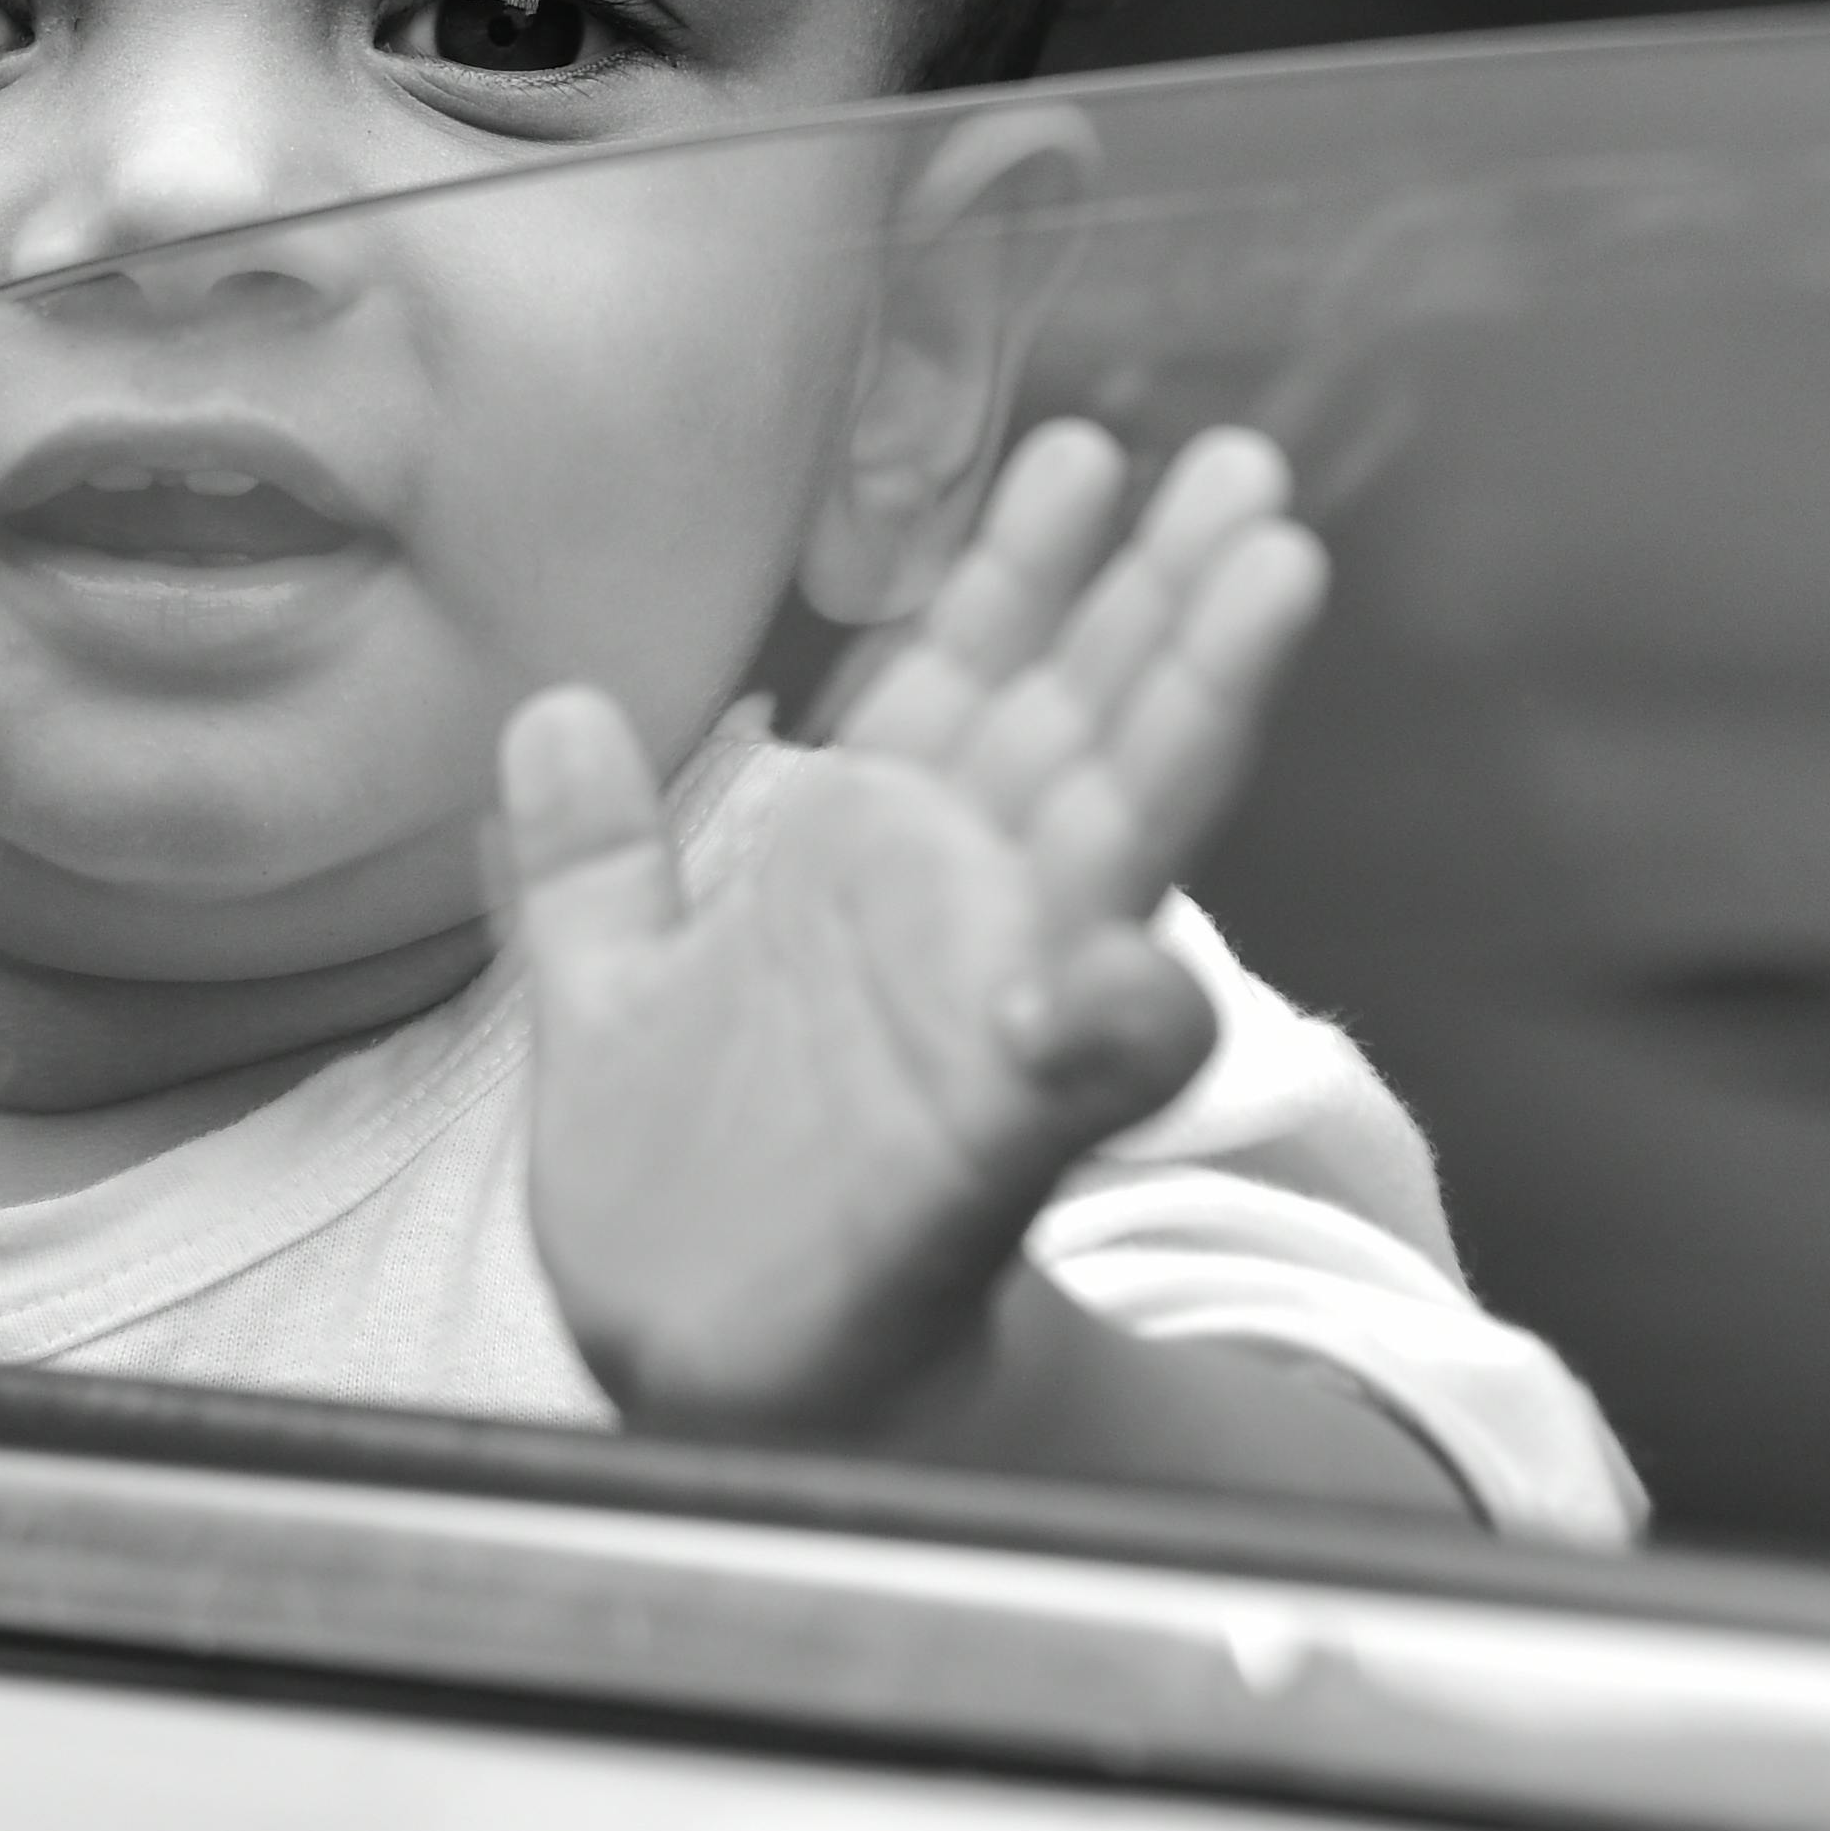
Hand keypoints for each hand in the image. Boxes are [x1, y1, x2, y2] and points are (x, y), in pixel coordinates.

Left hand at [504, 421, 1327, 1441]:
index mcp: (871, 872)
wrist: (702, 1381)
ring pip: (1112, 854)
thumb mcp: (606, 997)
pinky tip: (1135, 970)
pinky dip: (1099, 1025)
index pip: (963, 689)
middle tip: (1253, 475)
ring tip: (1276, 588)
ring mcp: (985, 1036)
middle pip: (1083, 736)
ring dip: (1193, 724)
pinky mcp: (973, 1165)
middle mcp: (958, 929)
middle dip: (1167, 604)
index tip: (1084, 449)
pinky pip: (1049, 1087)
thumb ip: (599, 857)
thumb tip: (553, 707)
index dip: (1016, 572)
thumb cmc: (690, 1197)